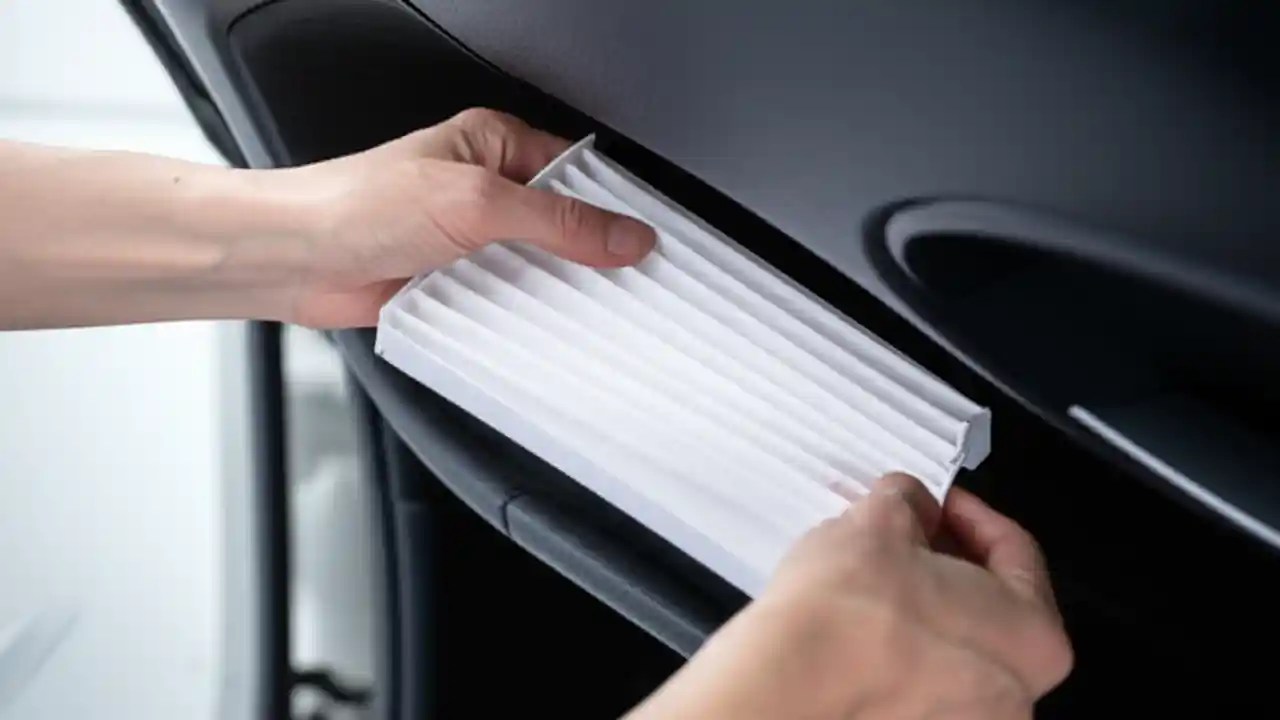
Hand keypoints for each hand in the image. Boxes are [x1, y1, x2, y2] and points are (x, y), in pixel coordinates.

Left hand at [268, 108, 655, 327]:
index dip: (613, 208)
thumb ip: (556, 221)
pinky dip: (520, 319)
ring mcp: (469, 241)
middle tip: (627, 284)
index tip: (646, 242)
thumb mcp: (476, 201)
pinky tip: (539, 331)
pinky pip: (504, 304)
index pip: (576, 175)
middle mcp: (484, 190)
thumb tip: (623, 234)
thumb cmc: (359, 205)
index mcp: (493, 145)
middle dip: (588, 257)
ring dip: (551, 292)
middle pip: (561, 226)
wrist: (295, 259)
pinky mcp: (454, 285)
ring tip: (587, 312)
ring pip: (535, 269)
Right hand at [627, 474, 1071, 719]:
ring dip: (926, 609)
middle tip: (905, 536)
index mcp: (1035, 637)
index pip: (1016, 551)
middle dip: (947, 564)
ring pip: (956, 648)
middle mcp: (1016, 696)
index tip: (936, 502)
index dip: (968, 513)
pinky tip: (864, 626)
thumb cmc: (850, 610)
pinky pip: (925, 683)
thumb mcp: (882, 520)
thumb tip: (911, 504)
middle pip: (991, 606)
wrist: (790, 681)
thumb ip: (911, 502)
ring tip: (877, 579)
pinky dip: (904, 652)